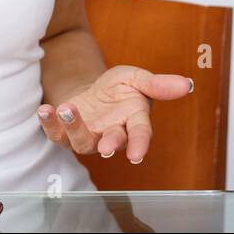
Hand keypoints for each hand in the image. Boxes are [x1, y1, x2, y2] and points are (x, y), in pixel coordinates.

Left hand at [37, 66, 193, 163]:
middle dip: (109, 144)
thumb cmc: (117, 88)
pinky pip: (56, 133)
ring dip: (74, 126)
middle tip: (106, 146)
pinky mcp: (66, 133)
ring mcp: (88, 136)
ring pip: (81, 141)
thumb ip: (157, 84)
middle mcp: (111, 133)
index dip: (140, 145)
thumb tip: (187, 84)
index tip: (138, 156)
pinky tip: (46, 109)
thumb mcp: (136, 78)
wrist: (90, 91)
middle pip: (111, 143)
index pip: (140, 134)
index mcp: (133, 121)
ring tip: (68, 108)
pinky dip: (49, 122)